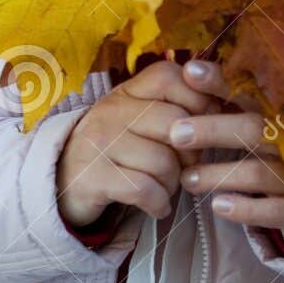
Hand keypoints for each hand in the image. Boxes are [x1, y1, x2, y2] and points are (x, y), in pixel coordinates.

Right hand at [56, 59, 225, 229]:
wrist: (61, 182)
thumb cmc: (117, 150)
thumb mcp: (139, 118)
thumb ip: (175, 104)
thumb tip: (221, 101)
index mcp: (127, 92)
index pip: (168, 76)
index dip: (199, 95)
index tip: (210, 117)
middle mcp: (111, 111)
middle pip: (175, 123)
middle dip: (191, 152)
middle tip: (183, 166)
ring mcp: (100, 143)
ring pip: (164, 162)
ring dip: (173, 183)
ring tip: (164, 188)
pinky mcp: (94, 177)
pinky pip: (145, 190)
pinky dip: (158, 203)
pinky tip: (156, 206)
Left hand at [169, 60, 283, 251]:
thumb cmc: (278, 159)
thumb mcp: (260, 129)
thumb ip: (230, 104)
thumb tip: (188, 71)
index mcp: (281, 115)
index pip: (250, 92)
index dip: (221, 82)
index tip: (190, 72)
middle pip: (254, 129)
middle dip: (212, 129)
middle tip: (175, 134)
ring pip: (258, 172)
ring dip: (218, 174)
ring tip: (186, 178)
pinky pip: (273, 210)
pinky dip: (245, 208)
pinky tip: (218, 205)